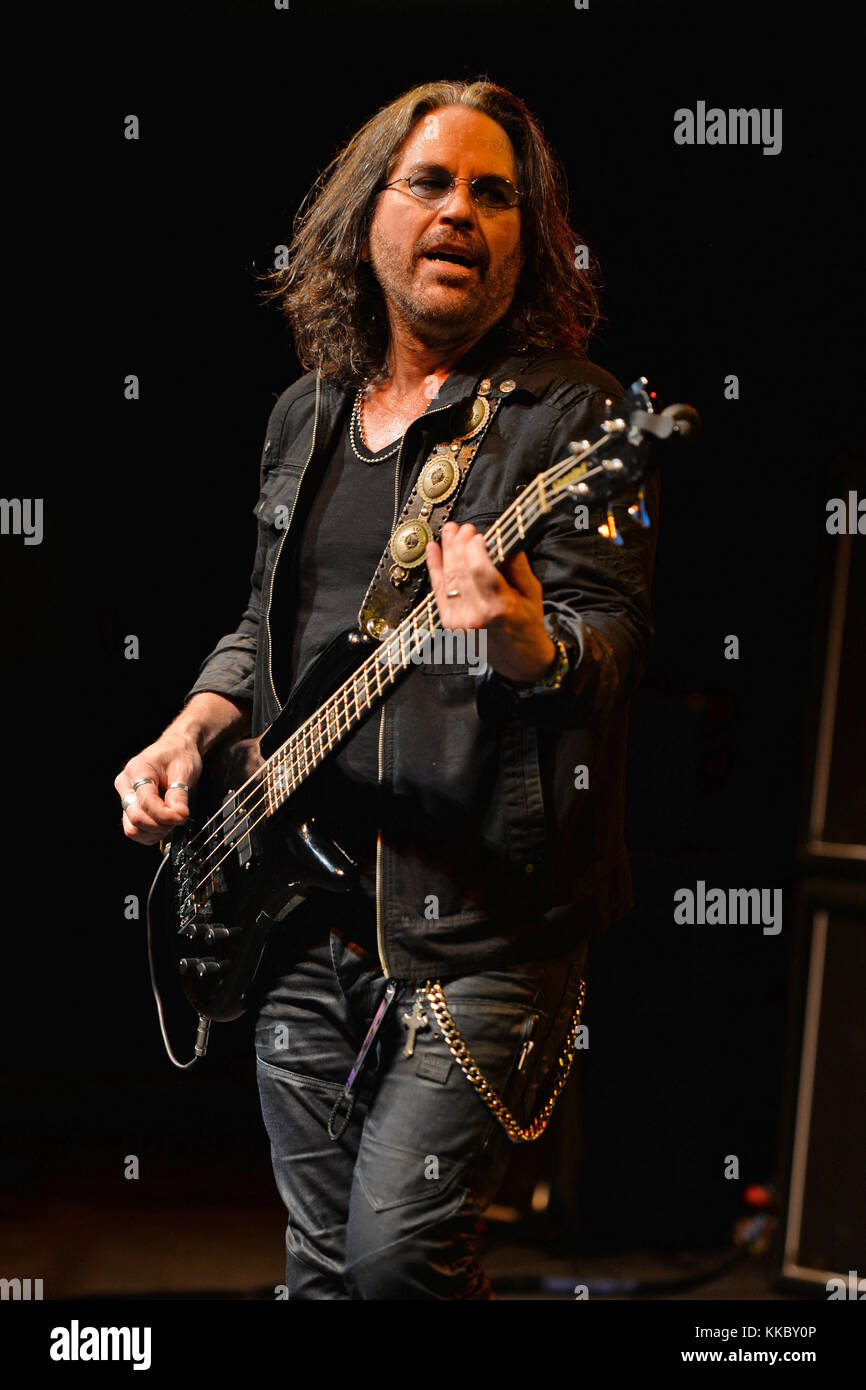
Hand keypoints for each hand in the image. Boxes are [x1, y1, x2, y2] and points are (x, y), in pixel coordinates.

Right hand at [115, 732, 202, 846]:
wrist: (176, 749)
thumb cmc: (178, 755)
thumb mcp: (184, 770)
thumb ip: (179, 793)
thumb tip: (179, 814)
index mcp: (137, 771)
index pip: (146, 802)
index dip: (165, 815)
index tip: (182, 816)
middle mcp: (126, 785)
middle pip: (135, 819)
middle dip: (160, 825)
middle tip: (179, 818)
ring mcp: (126, 798)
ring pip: (132, 828)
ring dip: (155, 832)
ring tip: (172, 821)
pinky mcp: (130, 808)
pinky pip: (136, 830)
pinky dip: (151, 833)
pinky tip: (165, 824)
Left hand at [425, 522, 555, 682]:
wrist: (520, 661)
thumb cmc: (528, 626)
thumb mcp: (532, 593)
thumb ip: (517, 565)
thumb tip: (502, 539)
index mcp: (499, 607)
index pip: (479, 568)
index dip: (475, 547)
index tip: (479, 535)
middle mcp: (475, 615)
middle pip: (460, 570)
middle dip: (459, 543)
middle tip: (463, 528)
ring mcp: (459, 621)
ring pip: (447, 577)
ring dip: (447, 551)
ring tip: (450, 532)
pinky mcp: (449, 623)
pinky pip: (438, 590)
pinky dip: (434, 568)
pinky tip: (433, 550)